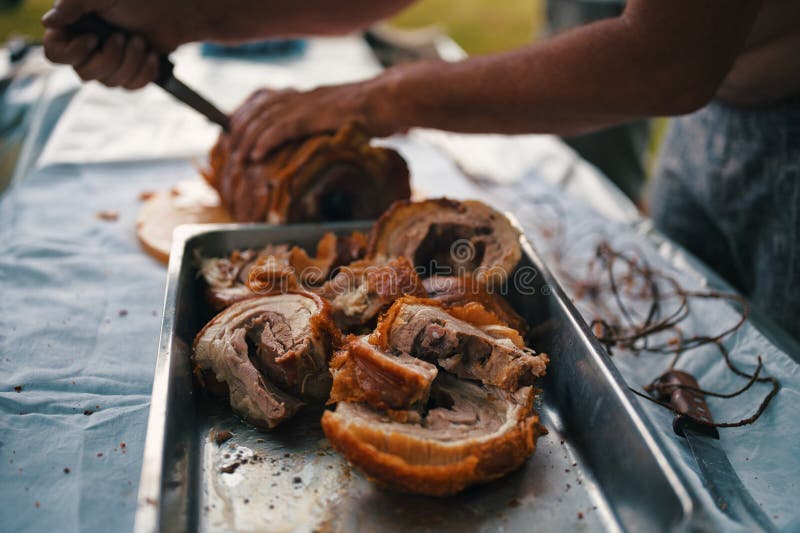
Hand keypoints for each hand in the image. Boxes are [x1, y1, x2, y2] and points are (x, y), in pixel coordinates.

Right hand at [41, 0, 205, 88]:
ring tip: (139, 41)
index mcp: (73, 29)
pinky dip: (145, 71)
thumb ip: (72, 5)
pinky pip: (131, 87)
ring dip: (131, 61)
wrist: (172, 12)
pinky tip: (151, 55)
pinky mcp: (130, 74)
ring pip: (111, 82)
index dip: (72, 53)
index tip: (93, 38)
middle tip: (122, 36)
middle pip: (85, 75)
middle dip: (110, 57)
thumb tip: (48, 23)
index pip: (54, 55)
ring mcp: (109, 64)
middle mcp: (87, 49)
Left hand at [228, 80, 403, 161]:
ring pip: (265, 119)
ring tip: (236, 157)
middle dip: (239, 128)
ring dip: (247, 139)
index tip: (233, 131)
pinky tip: (255, 155)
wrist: (391, 99)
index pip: (266, 100)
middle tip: (227, 148)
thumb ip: (329, 127)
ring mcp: (309, 104)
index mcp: (308, 96)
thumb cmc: (377, 111)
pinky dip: (265, 141)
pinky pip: (283, 128)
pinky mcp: (316, 115)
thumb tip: (324, 145)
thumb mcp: (345, 118)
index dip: (246, 115)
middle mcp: (303, 97)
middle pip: (259, 108)